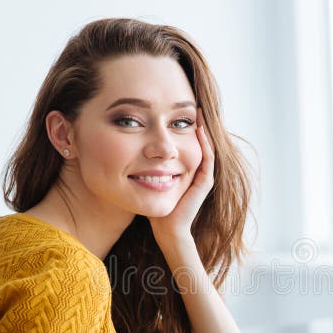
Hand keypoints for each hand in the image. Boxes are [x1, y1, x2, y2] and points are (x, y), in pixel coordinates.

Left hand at [148, 108, 214, 243]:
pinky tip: (198, 130)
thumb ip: (141, 165)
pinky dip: (204, 143)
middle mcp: (196, 171)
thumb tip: (125, 149)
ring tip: (196, 112)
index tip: (174, 111)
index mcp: (185, 170)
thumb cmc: (153, 206)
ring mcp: (202, 176)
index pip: (186, 143)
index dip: (182, 127)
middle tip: (190, 104)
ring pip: (206, 147)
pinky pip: (207, 158)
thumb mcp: (146, 179)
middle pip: (198, 142)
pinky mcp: (204, 182)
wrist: (165, 228)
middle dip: (193, 124)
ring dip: (202, 129)